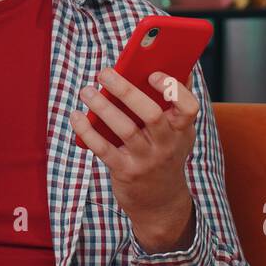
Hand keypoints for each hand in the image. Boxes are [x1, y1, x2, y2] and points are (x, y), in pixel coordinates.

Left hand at [69, 68, 198, 250]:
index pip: (188, 106)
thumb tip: (168, 63)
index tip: (153, 73)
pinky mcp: (126, 171)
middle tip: (104, 73)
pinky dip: (87, 131)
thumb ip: (172, 101)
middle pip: (150, 113)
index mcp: (182, 129)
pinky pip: (104, 148)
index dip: (173, 89)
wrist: (160, 202)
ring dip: (102, 106)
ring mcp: (147, 160)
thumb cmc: (164, 153)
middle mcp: (167, 144)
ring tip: (86, 91)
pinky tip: (76, 116)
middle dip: (125, 90)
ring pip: (124, 129)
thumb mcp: (177, 132)